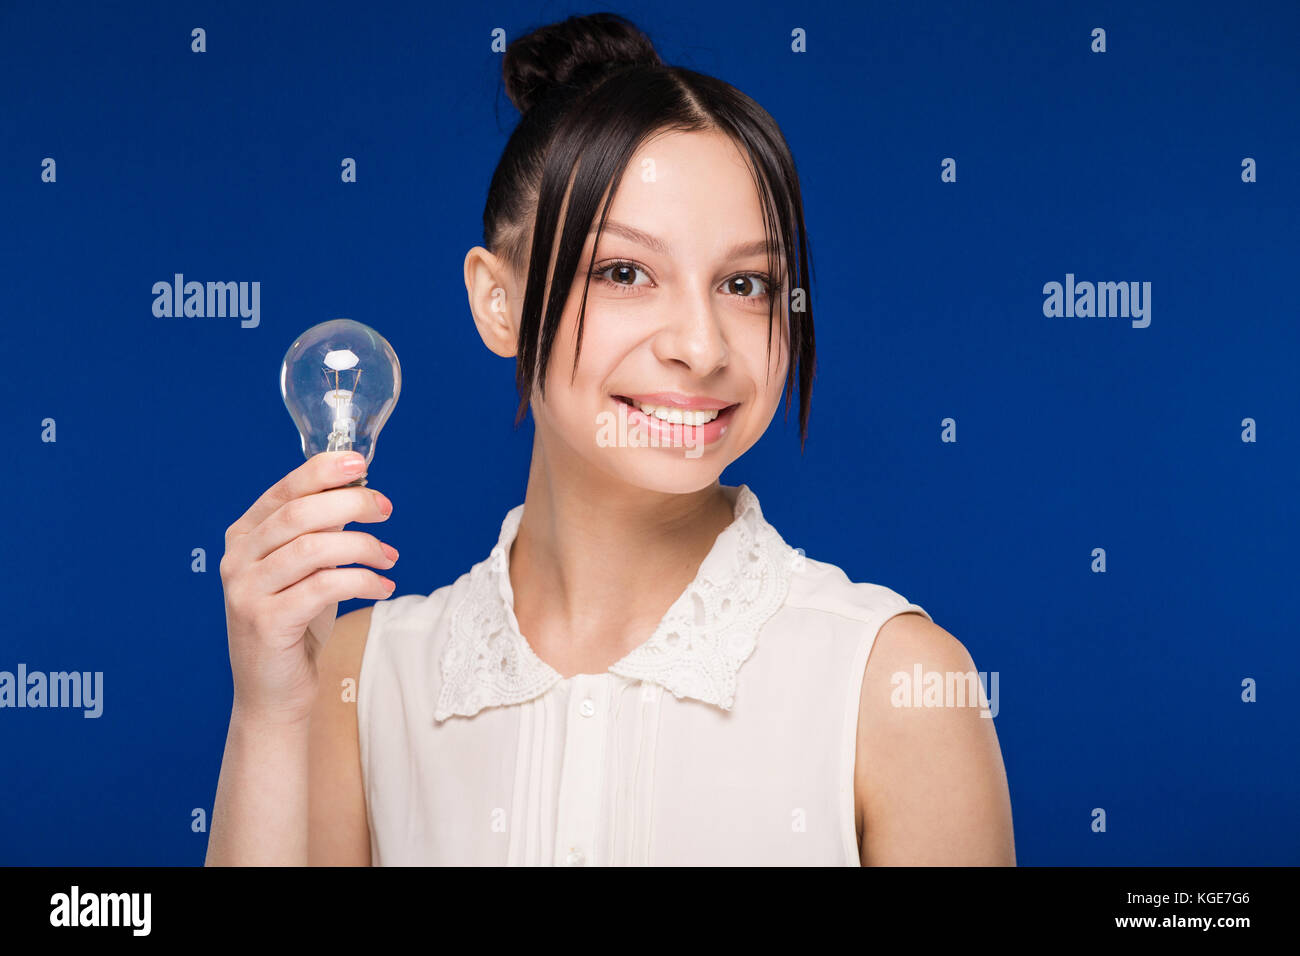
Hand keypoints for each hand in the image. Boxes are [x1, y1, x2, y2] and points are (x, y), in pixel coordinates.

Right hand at [219, 451, 396, 725]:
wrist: (273, 692)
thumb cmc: (295, 624)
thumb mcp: (308, 571)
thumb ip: (322, 532)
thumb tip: (360, 492)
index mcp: (244, 538)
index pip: (284, 492)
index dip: (322, 472)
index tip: (360, 464)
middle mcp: (237, 560)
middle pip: (298, 515)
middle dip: (349, 504)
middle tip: (385, 509)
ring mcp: (246, 591)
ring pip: (312, 548)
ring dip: (361, 546)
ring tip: (389, 557)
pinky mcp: (266, 622)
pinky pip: (323, 587)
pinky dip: (361, 582)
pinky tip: (383, 587)